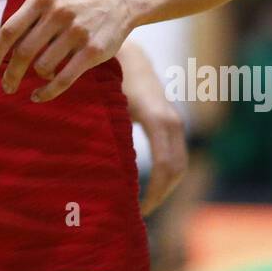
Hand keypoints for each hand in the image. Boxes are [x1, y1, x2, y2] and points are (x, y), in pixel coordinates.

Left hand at [0, 0, 130, 100]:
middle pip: (23, 52)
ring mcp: (77, 32)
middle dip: (10, 74)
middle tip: (6, 87)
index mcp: (40, 1)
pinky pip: (63, 78)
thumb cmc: (70, 9)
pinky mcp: (93, 51)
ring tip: (41, 74)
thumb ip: (14, 28)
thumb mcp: (42, 11)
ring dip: (37, 76)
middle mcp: (57, 14)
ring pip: (43, 66)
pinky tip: (38, 96)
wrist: (115, 4)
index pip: (9, 31)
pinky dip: (47, 91)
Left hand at [118, 39, 187, 215]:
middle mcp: (172, 121)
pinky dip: (167, 176)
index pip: (164, 164)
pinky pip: (177, 157)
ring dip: (166, 188)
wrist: (129, 56)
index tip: (137, 208)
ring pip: (180, 165)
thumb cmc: (110, 77)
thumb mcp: (106, 102)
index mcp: (156, 118)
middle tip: (140, 215)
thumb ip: (104, 128)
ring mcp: (175, 122)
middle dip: (161, 194)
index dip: (153, 190)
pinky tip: (149, 188)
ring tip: (143, 206)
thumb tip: (91, 166)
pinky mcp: (172, 124)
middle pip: (176, 169)